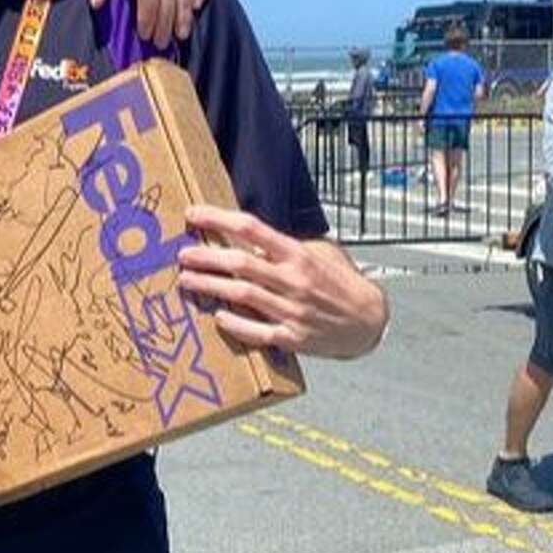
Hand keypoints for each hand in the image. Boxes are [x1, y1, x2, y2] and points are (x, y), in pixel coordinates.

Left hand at [177, 205, 388, 359]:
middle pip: (240, 263)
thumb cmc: (341, 282)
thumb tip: (249, 238)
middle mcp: (293, 280)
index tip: (193, 215)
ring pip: (242, 295)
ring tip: (187, 281)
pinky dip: (235, 324)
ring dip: (210, 287)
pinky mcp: (293, 338)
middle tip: (182, 255)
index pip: (251, 229)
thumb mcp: (321, 252)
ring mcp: (292, 311)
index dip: (218, 219)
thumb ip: (286, 246)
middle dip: (206, 257)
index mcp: (298, 254)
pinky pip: (257, 332)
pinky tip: (218, 316)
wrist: (370, 321)